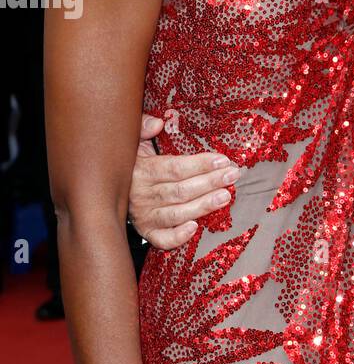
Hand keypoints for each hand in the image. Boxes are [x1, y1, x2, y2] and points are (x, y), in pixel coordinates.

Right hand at [129, 113, 239, 248]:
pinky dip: (178, 236)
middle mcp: (140, 195)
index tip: (224, 160)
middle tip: (233, 176)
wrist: (110, 190)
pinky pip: (163, 239)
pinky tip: (196, 227)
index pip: (174, 168)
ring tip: (225, 197)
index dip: (200, 165)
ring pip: (176, 214)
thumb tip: (158, 123)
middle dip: (210, 182)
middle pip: (180, 191)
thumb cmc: (133, 162)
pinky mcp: (147, 232)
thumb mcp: (134, 141)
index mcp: (140, 171)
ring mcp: (143, 216)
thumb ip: (143, 127)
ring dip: (203, 206)